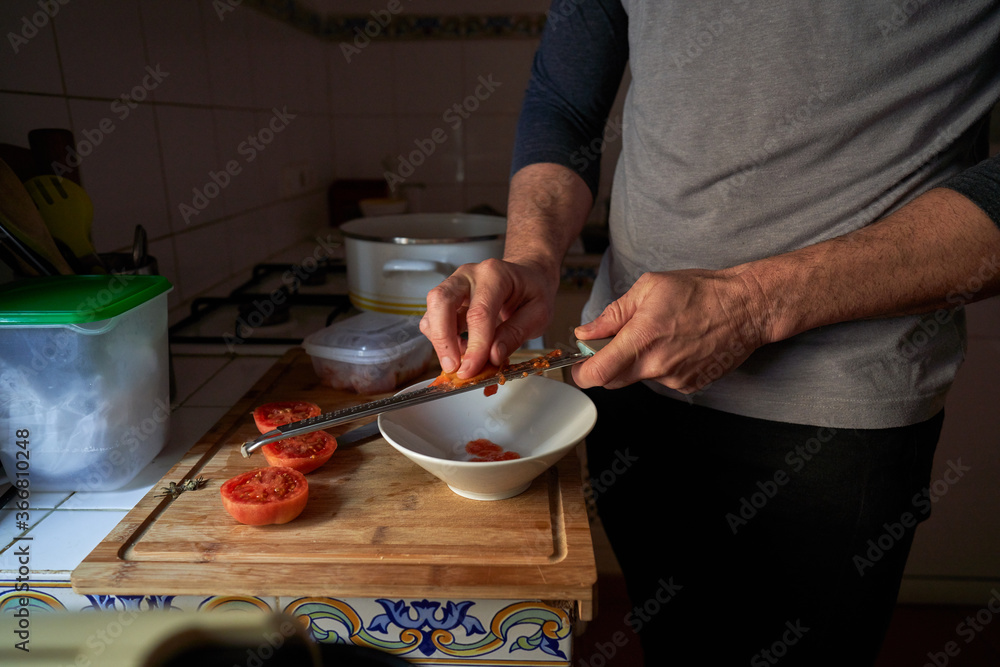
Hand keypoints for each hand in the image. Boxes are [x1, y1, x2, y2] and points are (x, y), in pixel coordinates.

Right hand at [420, 258, 557, 377]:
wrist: (526, 277)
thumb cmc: (533, 292)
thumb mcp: (539, 314)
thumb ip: (516, 334)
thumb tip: (493, 356)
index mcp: (495, 275)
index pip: (479, 312)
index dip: (474, 345)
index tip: (471, 369)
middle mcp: (469, 275)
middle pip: (441, 301)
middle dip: (443, 338)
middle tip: (453, 367)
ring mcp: (454, 285)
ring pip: (432, 310)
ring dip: (440, 342)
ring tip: (460, 361)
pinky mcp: (447, 299)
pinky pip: (433, 319)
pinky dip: (442, 339)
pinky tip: (460, 350)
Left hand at [571, 269, 769, 391]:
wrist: (746, 307)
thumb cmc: (701, 292)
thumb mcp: (649, 288)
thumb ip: (613, 314)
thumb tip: (586, 331)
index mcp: (643, 338)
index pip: (598, 374)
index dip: (581, 374)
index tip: (578, 366)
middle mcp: (657, 365)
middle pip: (613, 381)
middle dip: (606, 365)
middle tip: (616, 342)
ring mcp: (675, 379)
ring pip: (639, 378)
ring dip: (638, 362)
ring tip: (661, 334)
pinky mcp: (689, 385)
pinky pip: (663, 379)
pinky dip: (661, 365)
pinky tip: (677, 344)